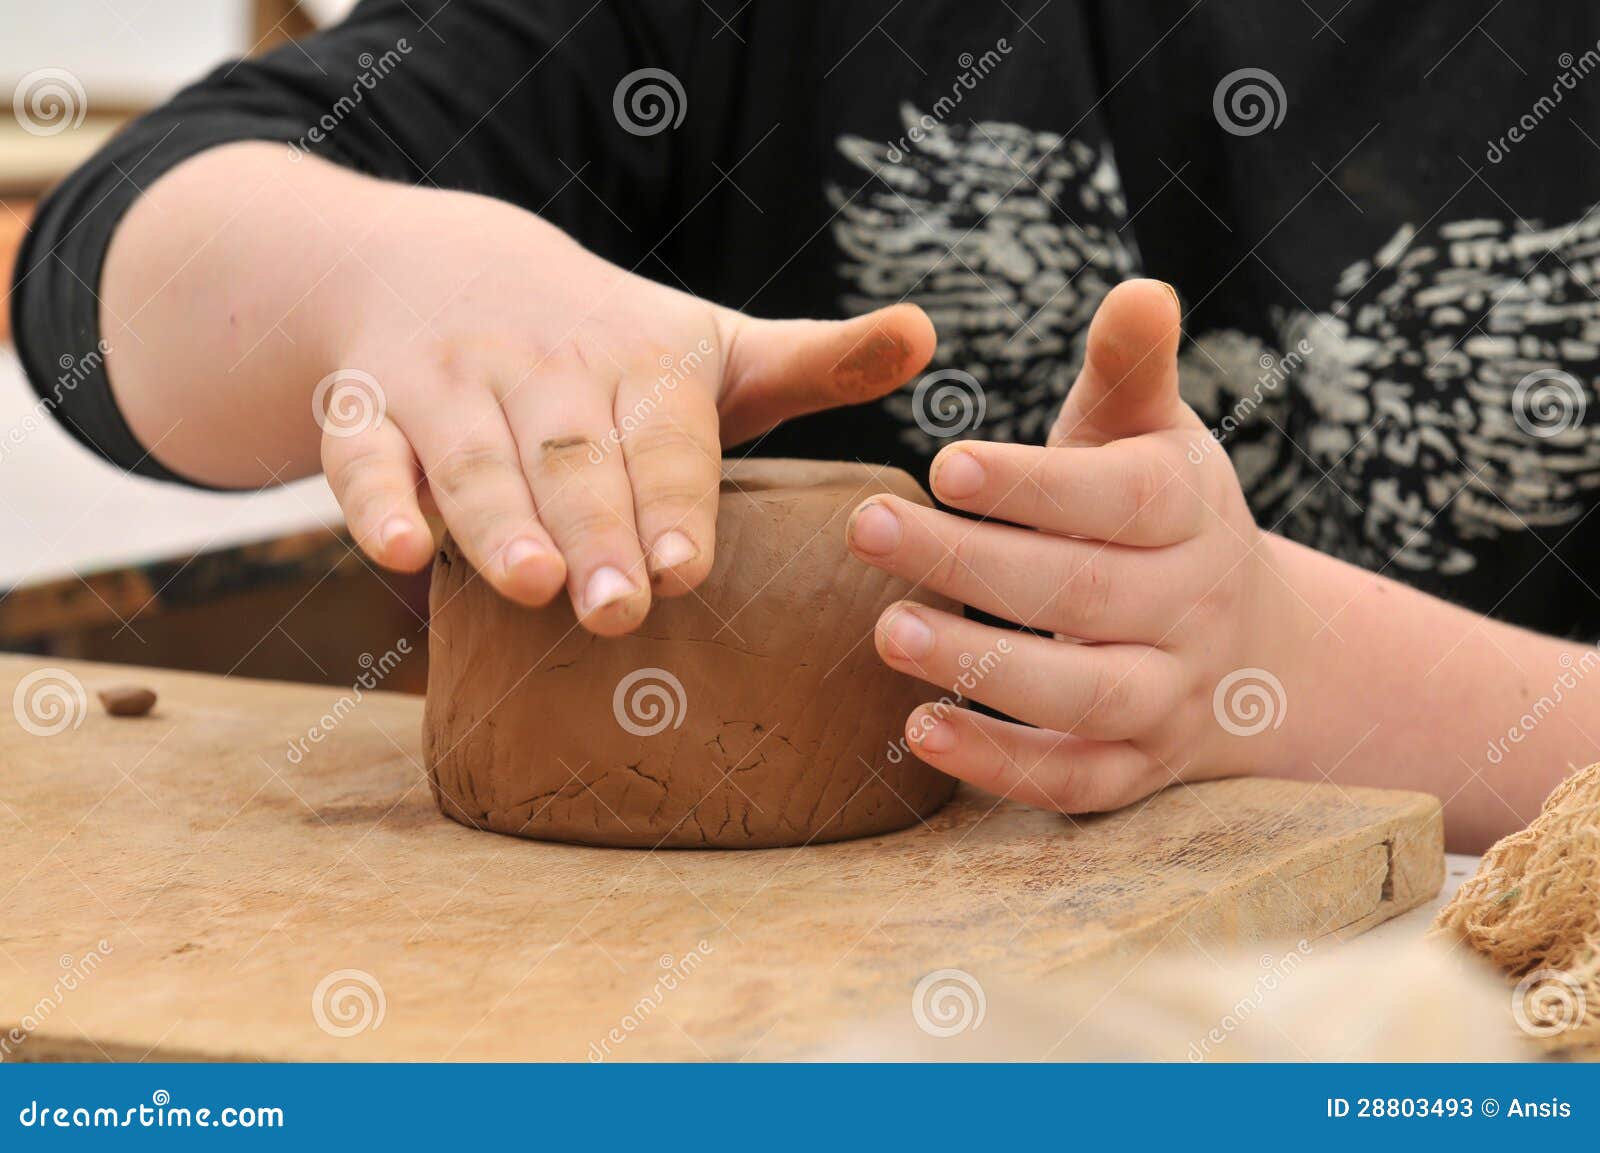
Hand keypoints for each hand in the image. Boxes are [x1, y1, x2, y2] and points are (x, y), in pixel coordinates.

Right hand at [323, 187, 933, 633]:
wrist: (439, 266)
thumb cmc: (608, 342)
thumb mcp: (711, 345)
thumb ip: (815, 362)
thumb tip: (929, 334)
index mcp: (640, 358)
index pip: (665, 432)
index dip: (675, 498)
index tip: (691, 569)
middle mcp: (546, 365)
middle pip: (573, 454)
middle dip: (596, 531)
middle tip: (619, 610)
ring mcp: (452, 384)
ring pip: (473, 455)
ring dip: (497, 518)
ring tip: (529, 587)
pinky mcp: (369, 407)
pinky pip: (365, 452)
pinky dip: (377, 499)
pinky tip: (397, 553)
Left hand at [847, 279, 1293, 811]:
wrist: (1244, 645)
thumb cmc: (1155, 515)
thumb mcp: (1149, 437)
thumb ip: (1129, 371)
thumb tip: (1138, 289)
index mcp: (1192, 513)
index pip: (1124, 502)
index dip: (1037, 486)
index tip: (945, 464)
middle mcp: (1192, 610)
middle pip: (1086, 595)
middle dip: (973, 565)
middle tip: (866, 527)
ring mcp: (1170, 699)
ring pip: (1086, 696)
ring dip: (985, 668)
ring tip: (888, 632)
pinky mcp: (1135, 769)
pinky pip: (1076, 780)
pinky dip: (1001, 765)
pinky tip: (919, 731)